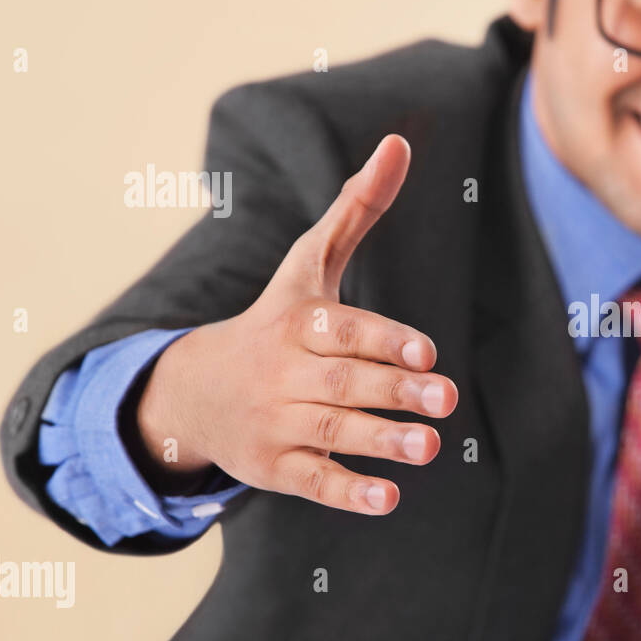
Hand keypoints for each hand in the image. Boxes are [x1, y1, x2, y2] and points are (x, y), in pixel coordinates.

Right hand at [135, 134, 457, 514]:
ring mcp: (278, 421)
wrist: (193, 390)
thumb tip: (400, 142)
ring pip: (333, 432)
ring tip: (430, 448)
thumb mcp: (309, 264)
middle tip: (446, 400)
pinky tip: (389, 499)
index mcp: (300, 322)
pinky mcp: (276, 467)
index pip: (345, 330)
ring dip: (381, 441)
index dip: (384, 339)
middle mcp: (288, 372)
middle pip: (347, 382)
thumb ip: (357, 208)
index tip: (427, 350)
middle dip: (396, 391)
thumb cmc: (276, 320)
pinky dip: (348, 492)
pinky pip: (313, 481)